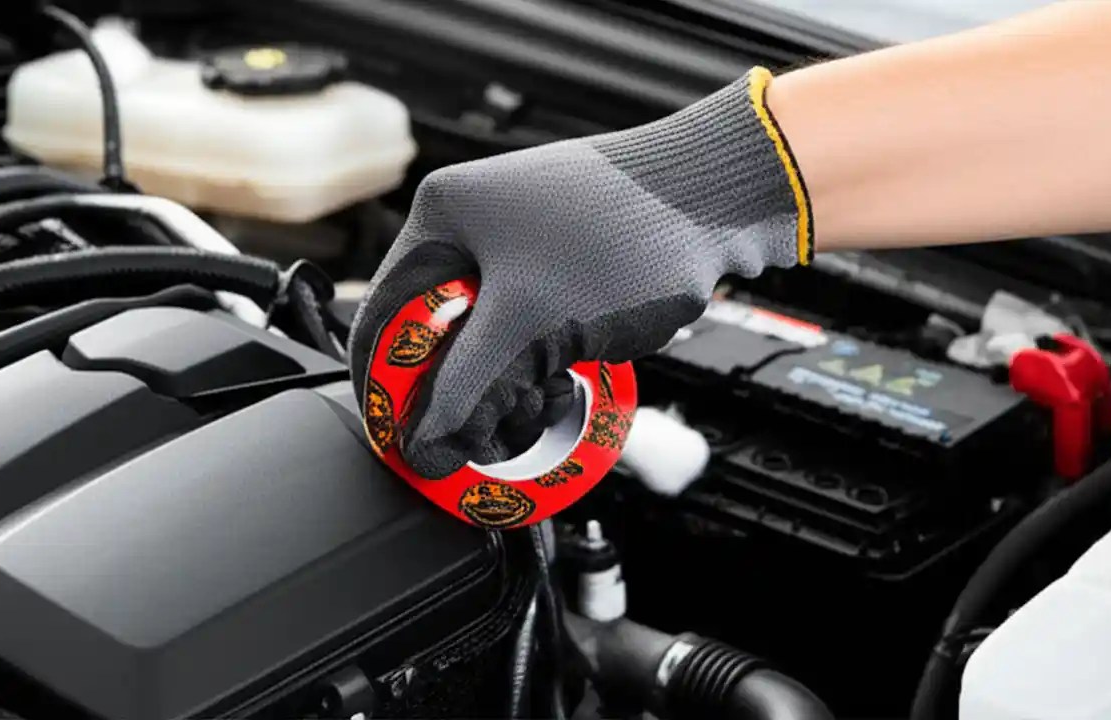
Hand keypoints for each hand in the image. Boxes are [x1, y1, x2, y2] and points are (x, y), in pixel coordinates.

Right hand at [349, 67, 811, 478]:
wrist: (726, 199)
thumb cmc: (627, 234)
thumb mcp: (530, 325)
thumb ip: (467, 390)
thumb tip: (422, 448)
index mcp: (445, 216)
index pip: (384, 314)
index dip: (386, 386)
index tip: (401, 442)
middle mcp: (479, 224)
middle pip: (438, 334)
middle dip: (463, 391)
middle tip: (486, 433)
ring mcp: (527, 243)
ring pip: (491, 338)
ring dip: (509, 383)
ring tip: (541, 403)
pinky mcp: (568, 265)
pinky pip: (534, 328)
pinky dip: (543, 363)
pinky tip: (567, 380)